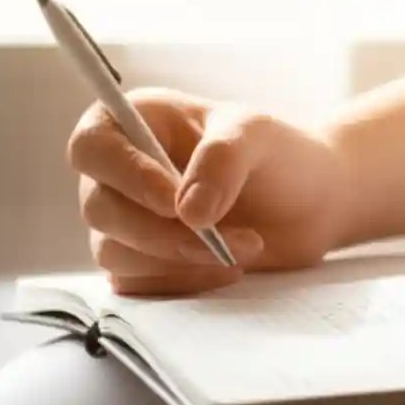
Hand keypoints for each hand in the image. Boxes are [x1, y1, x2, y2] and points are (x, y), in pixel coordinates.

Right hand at [68, 87, 353, 294]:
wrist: (312, 204)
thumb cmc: (280, 155)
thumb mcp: (259, 135)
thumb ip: (222, 159)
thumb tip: (186, 213)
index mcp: (137, 120)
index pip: (92, 145)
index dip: (125, 177)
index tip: (174, 203)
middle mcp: (121, 170)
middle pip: (100, 209)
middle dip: (164, 232)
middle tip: (227, 238)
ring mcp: (128, 218)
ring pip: (115, 252)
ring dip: (178, 260)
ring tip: (246, 249)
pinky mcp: (143, 261)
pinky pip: (137, 284)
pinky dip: (182, 282)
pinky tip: (228, 269)